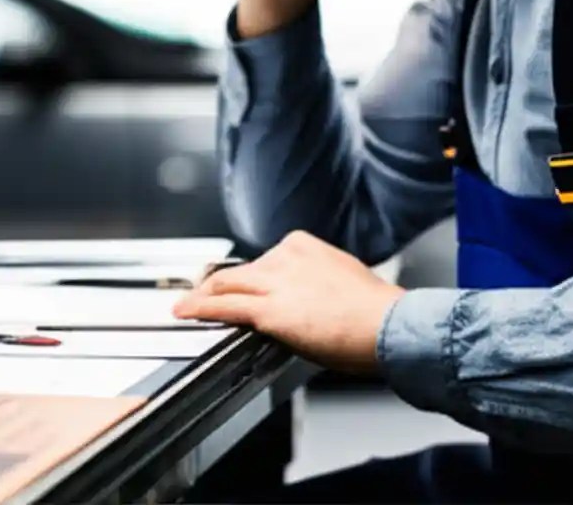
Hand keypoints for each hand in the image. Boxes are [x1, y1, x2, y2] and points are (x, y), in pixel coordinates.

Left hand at [174, 231, 404, 373]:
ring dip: (202, 296)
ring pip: (225, 284)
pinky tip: (184, 312)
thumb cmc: (376, 313)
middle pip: (240, 270)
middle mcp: (286, 257)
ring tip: (187, 305)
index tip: (240, 284)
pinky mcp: (269, 309)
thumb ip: (316, 284)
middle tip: (202, 293)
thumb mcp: (343, 281)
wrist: (389, 326)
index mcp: (304, 247)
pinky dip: (199, 309)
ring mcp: (275, 282)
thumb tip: (306, 300)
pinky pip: (224, 306)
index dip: (248, 276)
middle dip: (216, 283)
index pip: (263, 261)